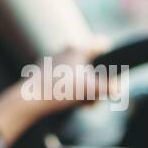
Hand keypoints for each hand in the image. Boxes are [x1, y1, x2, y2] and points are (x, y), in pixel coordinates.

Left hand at [0, 41, 114, 144]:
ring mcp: (53, 62)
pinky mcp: (43, 74)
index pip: (101, 45)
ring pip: (76, 72)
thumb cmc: (61, 90)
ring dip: (83, 86)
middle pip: (89, 61)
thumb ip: (108, 88)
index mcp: (78, 49)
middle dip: (96, 79)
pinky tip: (69, 102)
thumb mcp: (90, 89)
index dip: (111, 54)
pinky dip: (69, 89)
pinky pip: (63, 79)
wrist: (29, 99)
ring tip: (83, 102)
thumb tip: (118, 89)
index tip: (115, 67)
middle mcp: (65, 51)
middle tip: (97, 95)